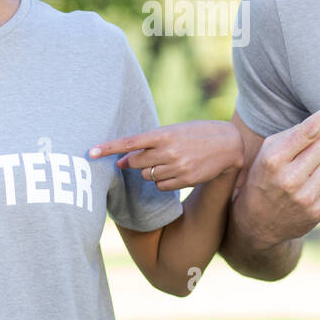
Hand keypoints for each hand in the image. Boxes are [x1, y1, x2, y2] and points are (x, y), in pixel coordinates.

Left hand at [88, 121, 242, 190]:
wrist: (228, 144)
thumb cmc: (196, 134)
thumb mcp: (173, 132)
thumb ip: (149, 144)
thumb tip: (124, 161)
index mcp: (163, 134)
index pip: (129, 142)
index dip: (108, 148)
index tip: (91, 152)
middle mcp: (168, 151)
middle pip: (135, 164)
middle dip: (133, 163)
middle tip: (144, 158)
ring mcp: (177, 167)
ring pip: (147, 177)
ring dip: (151, 172)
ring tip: (170, 161)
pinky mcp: (185, 180)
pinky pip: (161, 187)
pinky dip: (163, 182)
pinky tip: (177, 172)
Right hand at [234, 98, 319, 249]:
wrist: (255, 223)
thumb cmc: (263, 178)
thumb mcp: (266, 153)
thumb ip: (292, 136)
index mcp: (274, 159)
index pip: (307, 131)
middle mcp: (289, 178)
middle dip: (316, 149)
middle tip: (300, 161)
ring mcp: (304, 197)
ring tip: (304, 177)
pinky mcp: (317, 212)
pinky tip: (310, 190)